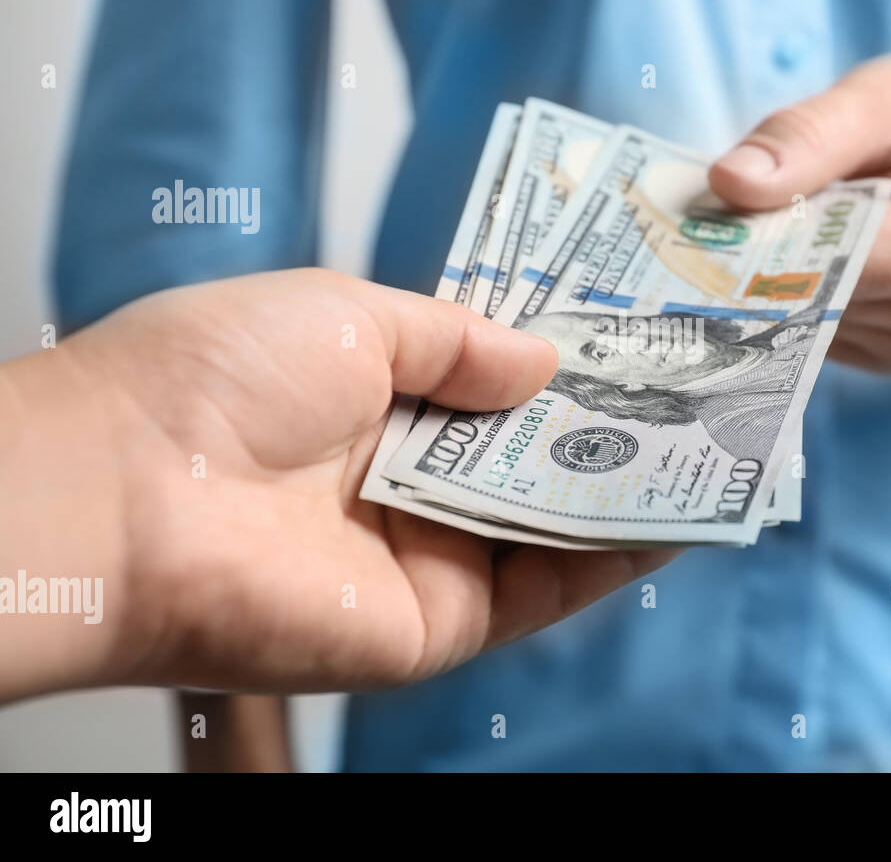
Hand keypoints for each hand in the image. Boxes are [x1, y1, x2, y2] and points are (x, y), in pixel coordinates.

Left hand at [0, 269, 671, 700]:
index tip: (636, 343)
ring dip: (628, 487)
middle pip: (532, 460)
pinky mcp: (439, 619)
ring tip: (714, 442)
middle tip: (697, 391)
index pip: (493, 393)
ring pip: (552, 526)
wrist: (133, 495)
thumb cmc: (214, 379)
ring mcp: (426, 555)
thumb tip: (545, 359)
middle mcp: (404, 485)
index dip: (563, 371)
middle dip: (612, 427)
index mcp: (375, 407)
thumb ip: (458, 340)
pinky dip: (612, 555)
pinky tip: (671, 512)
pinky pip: (545, 588)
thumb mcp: (352, 314)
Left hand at [709, 44, 890, 372]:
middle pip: (818, 302)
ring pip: (811, 324)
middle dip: (758, 260)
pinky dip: (800, 292)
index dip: (757, 250)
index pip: (835, 267)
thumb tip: (728, 185)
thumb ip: (810, 136)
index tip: (689, 230)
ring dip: (777, 277)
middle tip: (703, 216)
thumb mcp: (888, 93)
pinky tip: (812, 251)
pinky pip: (823, 333)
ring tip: (783, 217)